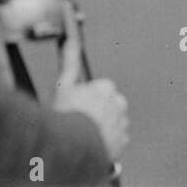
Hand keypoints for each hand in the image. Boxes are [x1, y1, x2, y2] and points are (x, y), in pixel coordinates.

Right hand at [52, 0, 128, 162]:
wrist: (73, 145)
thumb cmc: (66, 114)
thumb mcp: (63, 85)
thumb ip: (70, 62)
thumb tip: (71, 40)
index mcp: (106, 87)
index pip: (98, 91)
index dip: (84, 100)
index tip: (75, 108)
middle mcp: (118, 102)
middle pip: (106, 107)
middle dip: (96, 113)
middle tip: (78, 123)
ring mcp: (122, 122)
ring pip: (111, 123)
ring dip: (101, 128)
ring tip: (83, 137)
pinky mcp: (123, 140)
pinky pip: (114, 140)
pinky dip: (106, 143)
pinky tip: (91, 146)